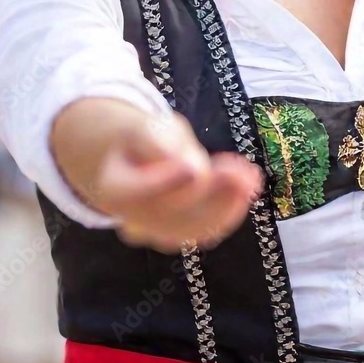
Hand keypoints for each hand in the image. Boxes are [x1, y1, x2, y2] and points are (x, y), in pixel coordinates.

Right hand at [95, 112, 265, 252]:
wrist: (141, 161)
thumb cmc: (143, 140)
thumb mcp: (143, 126)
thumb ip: (154, 140)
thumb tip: (173, 156)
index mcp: (113, 187)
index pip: (138, 190)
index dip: (165, 181)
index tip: (193, 166)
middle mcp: (132, 218)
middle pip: (171, 209)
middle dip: (208, 189)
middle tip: (238, 171)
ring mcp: (156, 232)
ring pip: (193, 225)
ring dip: (227, 202)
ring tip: (251, 177)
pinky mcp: (180, 236)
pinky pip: (205, 231)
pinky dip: (229, 211)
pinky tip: (248, 189)